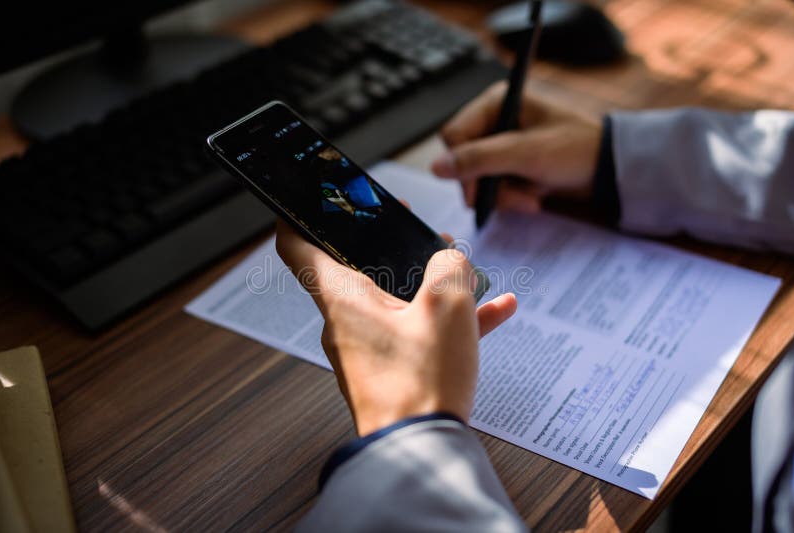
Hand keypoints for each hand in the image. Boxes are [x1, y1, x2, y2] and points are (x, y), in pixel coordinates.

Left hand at [275, 221, 516, 435]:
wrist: (422, 453)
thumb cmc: (422, 382)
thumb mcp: (447, 305)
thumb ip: (449, 267)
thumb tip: (449, 261)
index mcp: (343, 298)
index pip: (297, 247)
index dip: (299, 216)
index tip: (311, 201)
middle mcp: (347, 322)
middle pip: (358, 269)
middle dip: (392, 248)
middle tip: (420, 233)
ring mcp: (369, 349)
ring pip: (397, 301)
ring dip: (429, 284)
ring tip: (465, 270)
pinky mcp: (391, 372)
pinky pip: (419, 334)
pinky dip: (449, 321)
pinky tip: (496, 311)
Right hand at [431, 81, 601, 211]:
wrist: (611, 170)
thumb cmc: (577, 150)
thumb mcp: (526, 154)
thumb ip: (480, 159)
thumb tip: (436, 168)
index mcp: (496, 102)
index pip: (453, 136)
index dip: (463, 165)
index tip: (479, 189)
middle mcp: (495, 120)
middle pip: (464, 161)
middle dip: (488, 186)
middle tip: (516, 199)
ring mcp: (503, 144)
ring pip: (477, 179)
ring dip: (503, 196)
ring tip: (531, 198)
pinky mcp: (511, 164)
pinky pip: (493, 187)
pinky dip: (512, 197)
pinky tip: (534, 196)